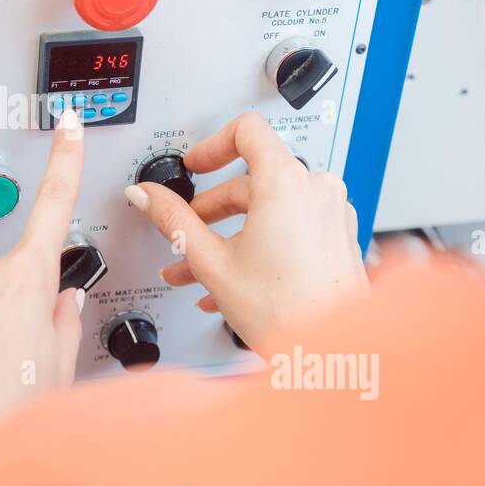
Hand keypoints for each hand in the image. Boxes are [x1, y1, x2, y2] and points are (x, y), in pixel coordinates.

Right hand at [124, 112, 367, 351]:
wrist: (332, 355)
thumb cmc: (286, 312)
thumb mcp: (211, 261)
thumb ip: (172, 220)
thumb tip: (146, 195)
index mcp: (286, 182)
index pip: (246, 130)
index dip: (211, 145)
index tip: (195, 165)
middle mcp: (317, 190)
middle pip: (253, 179)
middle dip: (212, 209)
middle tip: (188, 231)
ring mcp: (332, 214)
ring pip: (270, 210)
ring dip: (231, 234)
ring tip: (202, 269)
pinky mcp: (338, 238)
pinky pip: (291, 228)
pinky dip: (260, 244)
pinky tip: (234, 281)